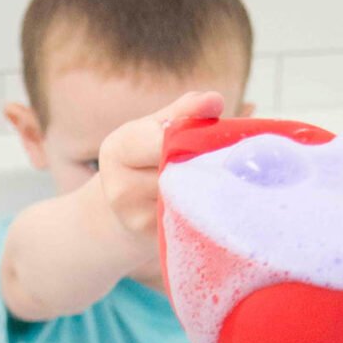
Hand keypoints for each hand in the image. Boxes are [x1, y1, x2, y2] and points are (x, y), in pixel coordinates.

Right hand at [97, 89, 223, 241]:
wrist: (123, 212)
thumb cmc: (145, 160)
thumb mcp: (153, 130)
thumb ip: (183, 113)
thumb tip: (214, 100)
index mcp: (117, 150)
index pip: (161, 140)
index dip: (192, 131)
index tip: (217, 114)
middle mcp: (121, 189)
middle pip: (180, 169)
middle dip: (205, 159)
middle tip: (225, 151)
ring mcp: (138, 220)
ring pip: (190, 195)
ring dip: (211, 184)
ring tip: (217, 174)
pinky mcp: (158, 241)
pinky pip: (193, 218)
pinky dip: (207, 207)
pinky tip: (211, 200)